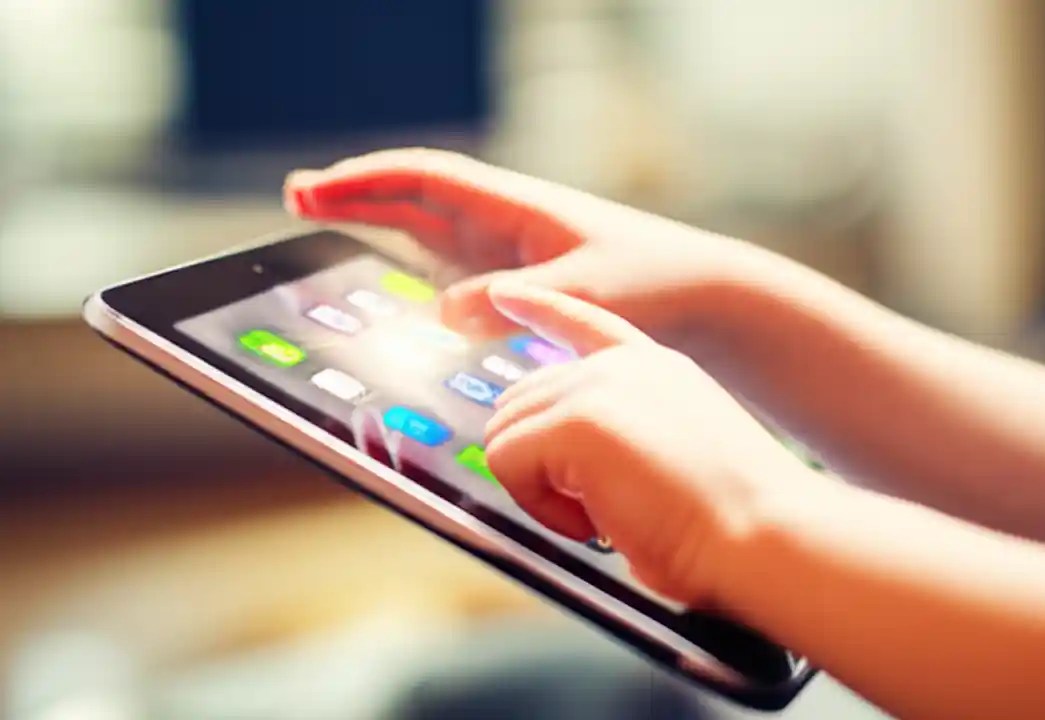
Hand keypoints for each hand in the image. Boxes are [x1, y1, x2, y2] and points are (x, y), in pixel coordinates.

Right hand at [284, 149, 768, 345]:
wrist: (707, 302)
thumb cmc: (658, 285)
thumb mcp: (585, 293)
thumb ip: (512, 303)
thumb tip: (443, 310)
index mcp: (518, 208)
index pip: (427, 181)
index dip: (368, 181)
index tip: (315, 190)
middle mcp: (508, 225)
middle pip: (416, 200)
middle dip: (357, 196)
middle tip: (297, 198)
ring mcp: (513, 256)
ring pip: (431, 236)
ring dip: (380, 230)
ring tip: (325, 226)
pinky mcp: (525, 290)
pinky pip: (457, 278)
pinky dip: (419, 278)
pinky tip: (398, 294)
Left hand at [482, 280, 809, 606]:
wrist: (765, 535)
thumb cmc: (736, 524)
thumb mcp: (679, 457)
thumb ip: (627, 439)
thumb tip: (578, 468)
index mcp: (656, 368)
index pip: (584, 322)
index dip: (541, 309)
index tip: (505, 293)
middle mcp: (622, 366)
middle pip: (523, 400)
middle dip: (540, 465)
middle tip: (601, 510)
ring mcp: (596, 387)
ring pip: (507, 433)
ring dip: (539, 489)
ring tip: (606, 518)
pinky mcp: (575, 421)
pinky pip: (507, 465)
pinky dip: (539, 507)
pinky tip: (597, 523)